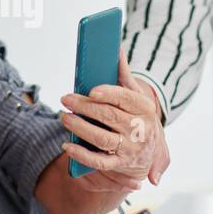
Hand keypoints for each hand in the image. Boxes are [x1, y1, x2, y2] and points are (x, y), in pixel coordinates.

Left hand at [61, 50, 168, 185]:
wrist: (148, 154)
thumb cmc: (136, 118)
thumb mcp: (136, 97)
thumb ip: (124, 75)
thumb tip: (115, 47)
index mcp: (145, 109)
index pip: (126, 99)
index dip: (108, 94)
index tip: (90, 91)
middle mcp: (140, 130)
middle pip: (110, 117)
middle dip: (85, 107)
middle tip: (65, 99)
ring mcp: (131, 150)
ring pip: (102, 139)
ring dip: (80, 128)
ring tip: (64, 118)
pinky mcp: (120, 165)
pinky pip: (99, 162)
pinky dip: (81, 155)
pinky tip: (67, 146)